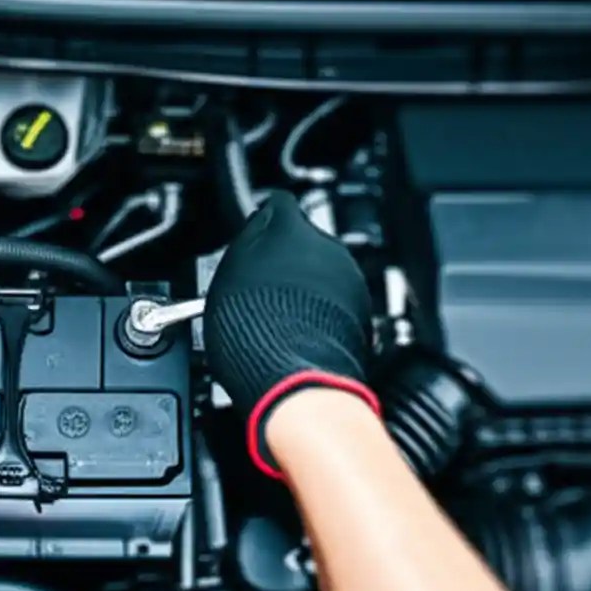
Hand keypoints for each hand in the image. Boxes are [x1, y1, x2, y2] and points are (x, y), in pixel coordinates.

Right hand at [204, 190, 377, 477]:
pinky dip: (314, 320)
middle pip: (304, 245)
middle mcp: (331, 252)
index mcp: (294, 230)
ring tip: (271, 321)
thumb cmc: (257, 331)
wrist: (294, 384)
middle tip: (256, 291)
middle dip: (284, 263)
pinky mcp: (361, 322)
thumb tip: (261, 218)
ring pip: (320, 279)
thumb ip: (250, 236)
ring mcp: (350, 287)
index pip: (278, 206)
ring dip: (300, 294)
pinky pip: (332, 311)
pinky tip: (291, 338)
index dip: (261, 223)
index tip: (251, 239)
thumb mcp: (229, 270)